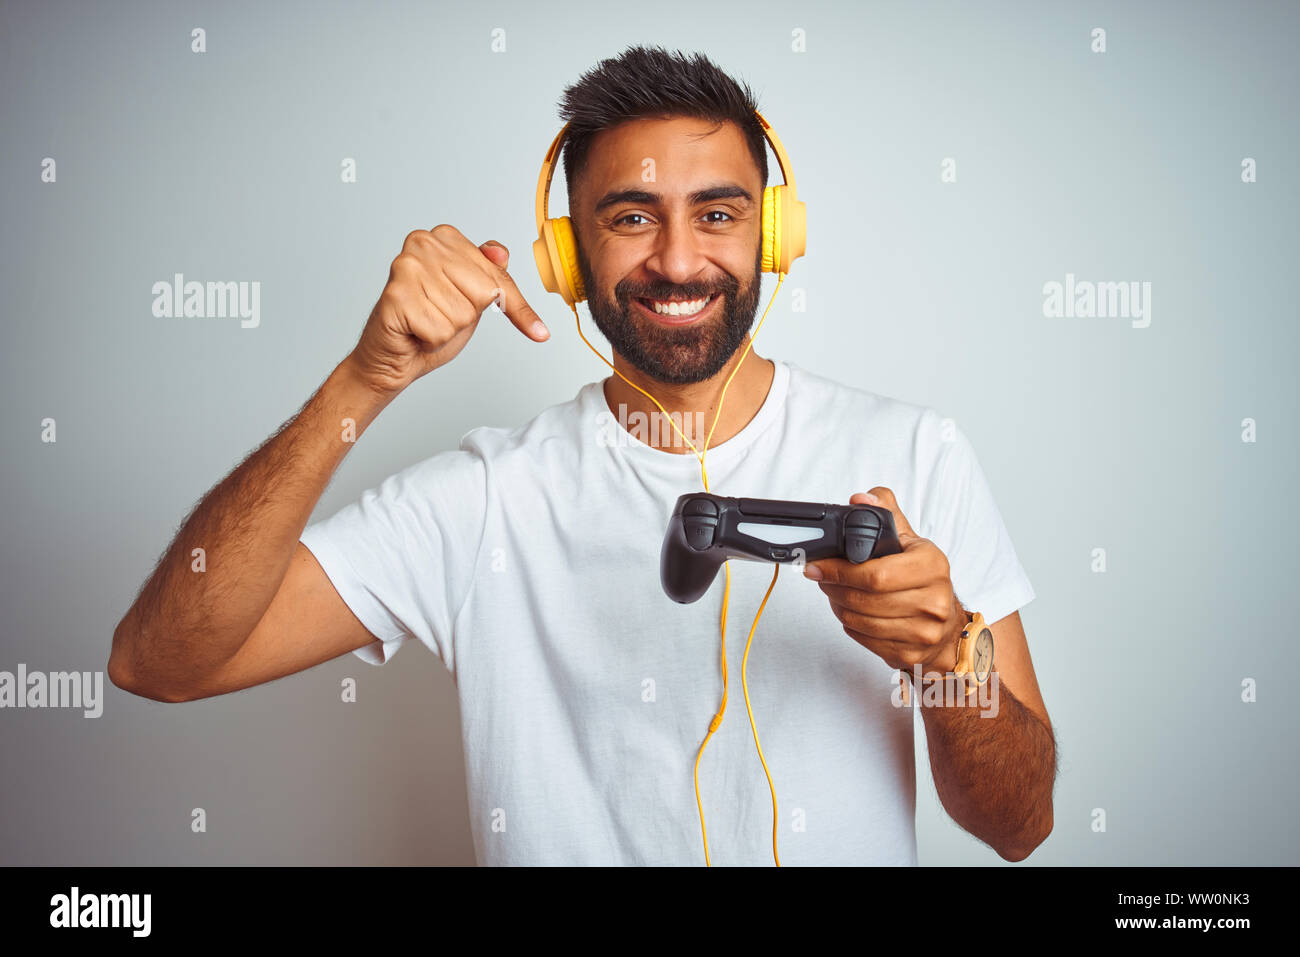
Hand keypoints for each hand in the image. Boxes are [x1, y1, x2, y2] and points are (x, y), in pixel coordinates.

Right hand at [347, 225, 548, 396]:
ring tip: (425, 321)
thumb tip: (501, 253)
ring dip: (446, 328)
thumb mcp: (472, 299)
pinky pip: (440, 329)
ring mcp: (407, 266)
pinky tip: (414, 329)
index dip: (513, 307)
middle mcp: (424, 243)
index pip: (498, 275)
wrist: (395, 356)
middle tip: (440, 315)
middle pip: (482, 293)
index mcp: (446, 237)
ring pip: (462, 313)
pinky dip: (431, 339)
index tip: (539, 333)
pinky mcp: (396, 295)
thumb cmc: (430, 324)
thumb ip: (491, 276)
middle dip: (466, 316)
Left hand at [804, 487, 964, 677]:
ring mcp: (924, 631)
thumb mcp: (912, 542)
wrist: (949, 627)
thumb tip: (861, 498)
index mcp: (932, 566)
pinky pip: (865, 639)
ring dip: (838, 606)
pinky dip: (850, 625)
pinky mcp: (910, 653)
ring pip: (860, 621)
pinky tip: (850, 612)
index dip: (839, 570)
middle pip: (865, 599)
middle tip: (820, 578)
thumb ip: (886, 514)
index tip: (817, 566)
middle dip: (833, 588)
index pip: (876, 574)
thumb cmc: (925, 579)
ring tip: (833, 593)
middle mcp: (934, 601)